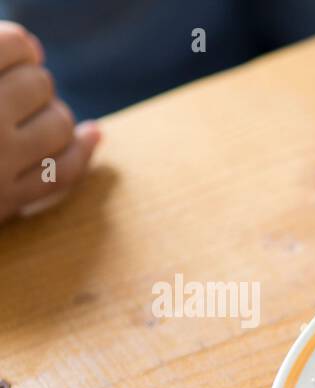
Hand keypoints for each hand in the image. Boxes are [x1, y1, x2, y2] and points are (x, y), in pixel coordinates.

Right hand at [0, 21, 99, 223]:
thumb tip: (30, 46)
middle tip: (15, 88)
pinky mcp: (7, 201)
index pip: (14, 45)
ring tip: (34, 112)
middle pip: (38, 84)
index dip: (21, 46)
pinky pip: (64, 172)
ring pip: (58, 125)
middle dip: (32, 82)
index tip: (20, 52)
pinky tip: (92, 133)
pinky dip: (82, 150)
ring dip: (54, 114)